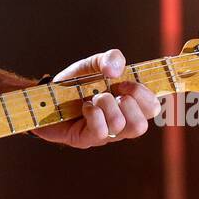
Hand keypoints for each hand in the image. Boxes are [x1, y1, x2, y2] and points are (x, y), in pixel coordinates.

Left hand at [31, 48, 161, 148]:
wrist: (45, 95)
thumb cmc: (74, 83)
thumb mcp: (93, 64)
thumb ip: (110, 59)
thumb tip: (116, 70)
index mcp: (128, 105)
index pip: (153, 109)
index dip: (146, 96)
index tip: (127, 82)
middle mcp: (120, 122)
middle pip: (142, 125)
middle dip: (132, 102)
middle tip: (115, 91)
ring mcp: (104, 134)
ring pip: (122, 128)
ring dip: (108, 106)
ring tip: (95, 97)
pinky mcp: (86, 139)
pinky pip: (100, 132)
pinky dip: (94, 114)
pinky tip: (85, 107)